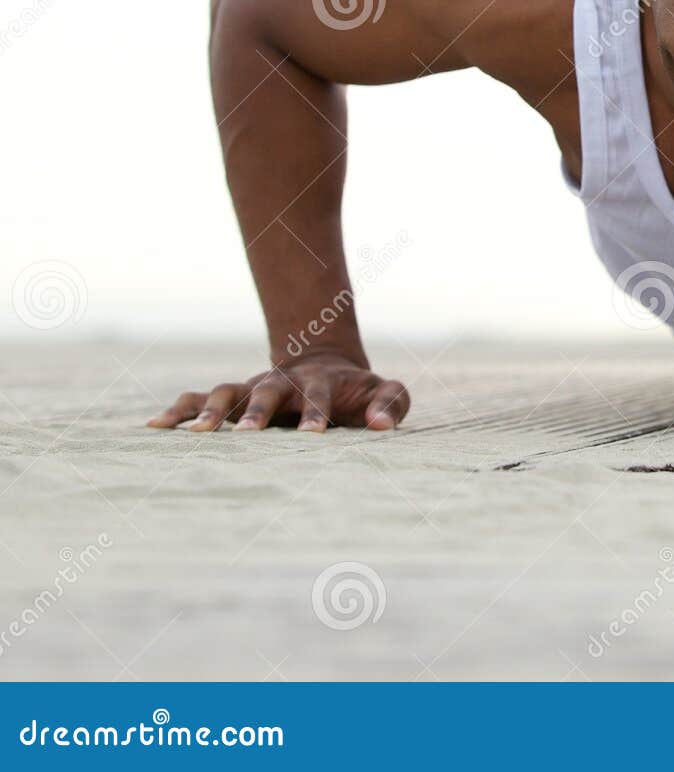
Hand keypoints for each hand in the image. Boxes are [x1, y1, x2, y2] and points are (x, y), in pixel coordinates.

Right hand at [146, 353, 410, 432]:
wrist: (327, 366)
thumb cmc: (361, 391)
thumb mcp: (386, 392)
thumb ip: (390, 404)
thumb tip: (380, 426)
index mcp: (321, 381)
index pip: (319, 395)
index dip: (317, 413)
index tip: (313, 436)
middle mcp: (281, 382)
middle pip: (266, 392)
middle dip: (257, 412)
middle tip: (247, 435)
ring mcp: (253, 387)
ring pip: (226, 392)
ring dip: (211, 411)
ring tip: (195, 435)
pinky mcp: (232, 397)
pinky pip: (198, 399)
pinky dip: (177, 411)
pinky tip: (154, 429)